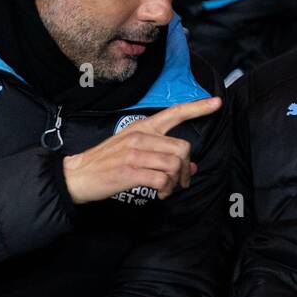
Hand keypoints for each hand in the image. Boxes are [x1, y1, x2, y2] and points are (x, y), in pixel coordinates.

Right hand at [62, 96, 221, 203]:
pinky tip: (160, 193)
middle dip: (186, 168)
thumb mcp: (134, 150)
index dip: (198, 107)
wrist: (78, 175)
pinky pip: (163, 180)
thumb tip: (190, 165)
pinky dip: (166, 190)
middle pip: (182, 148)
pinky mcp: (130, 171)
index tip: (218, 103)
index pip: (175, 112)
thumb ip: (162, 153)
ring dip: (176, 182)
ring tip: (168, 189)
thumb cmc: (108, 162)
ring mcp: (135, 153)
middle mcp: (141, 136)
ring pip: (174, 164)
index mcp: (143, 127)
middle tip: (181, 182)